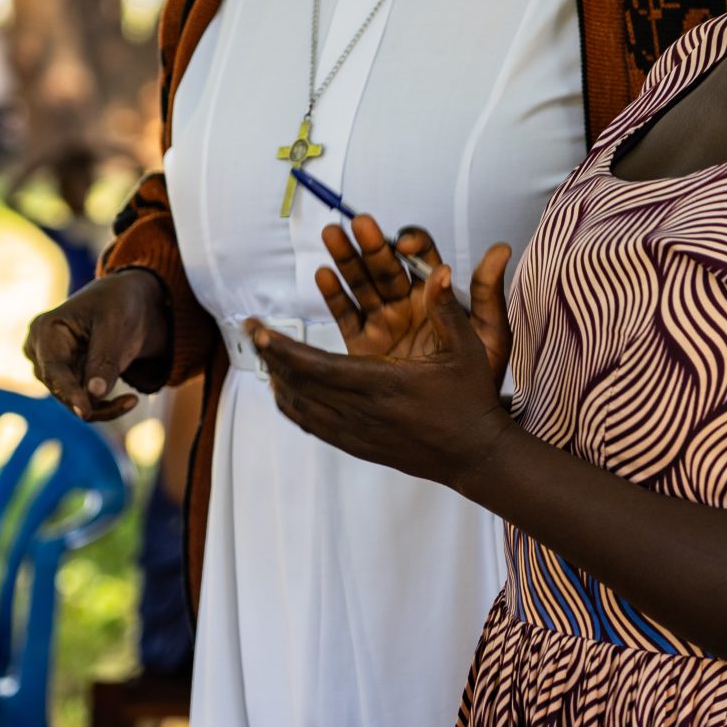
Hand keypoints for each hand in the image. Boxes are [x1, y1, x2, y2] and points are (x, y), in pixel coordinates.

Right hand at [24, 268, 167, 420]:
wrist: (128, 300)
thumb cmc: (119, 304)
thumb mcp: (116, 325)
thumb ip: (104, 360)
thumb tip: (93, 395)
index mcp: (46, 329)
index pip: (53, 368)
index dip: (69, 392)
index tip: (86, 413)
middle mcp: (40, 350)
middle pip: (60, 389)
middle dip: (94, 401)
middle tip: (131, 402)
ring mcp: (51, 367)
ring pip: (71, 400)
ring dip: (102, 406)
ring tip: (132, 401)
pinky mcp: (65, 379)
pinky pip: (81, 401)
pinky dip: (103, 405)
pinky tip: (128, 400)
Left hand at [252, 262, 515, 490]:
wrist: (474, 456)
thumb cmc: (471, 399)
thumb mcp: (468, 349)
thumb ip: (447, 309)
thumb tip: (438, 270)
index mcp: (384, 384)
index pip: (320, 366)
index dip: (286, 349)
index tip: (261, 331)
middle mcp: (364, 412)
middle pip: (302, 385)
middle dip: (273, 357)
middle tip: (251, 331)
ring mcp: (359, 433)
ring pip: (304, 408)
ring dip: (279, 381)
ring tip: (264, 357)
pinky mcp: (360, 447)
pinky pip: (315, 427)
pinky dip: (293, 408)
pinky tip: (283, 394)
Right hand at [315, 216, 511, 385]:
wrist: (462, 426)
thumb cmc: (482, 377)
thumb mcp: (490, 333)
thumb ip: (488, 292)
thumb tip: (500, 249)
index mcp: (437, 296)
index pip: (422, 259)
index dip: (412, 245)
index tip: (406, 243)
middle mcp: (407, 304)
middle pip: (385, 265)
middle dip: (371, 244)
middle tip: (359, 223)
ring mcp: (384, 322)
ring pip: (361, 283)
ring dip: (346, 258)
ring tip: (332, 235)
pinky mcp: (364, 345)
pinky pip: (346, 316)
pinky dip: (334, 295)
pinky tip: (325, 275)